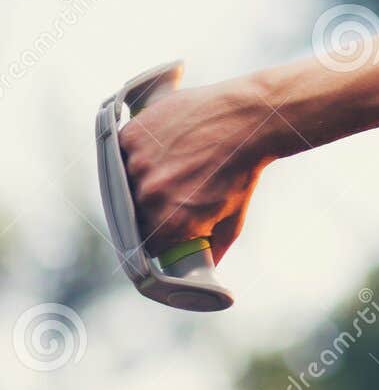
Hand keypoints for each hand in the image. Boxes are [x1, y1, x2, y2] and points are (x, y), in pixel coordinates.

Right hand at [119, 79, 273, 263]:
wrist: (246, 120)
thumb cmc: (242, 169)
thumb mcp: (233, 219)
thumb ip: (214, 249)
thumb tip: (208, 269)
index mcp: (171, 223)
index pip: (147, 245)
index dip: (159, 236)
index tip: (167, 226)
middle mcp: (147, 196)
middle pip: (134, 213)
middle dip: (153, 207)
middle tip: (176, 189)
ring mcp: (135, 165)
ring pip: (124, 182)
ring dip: (143, 178)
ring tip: (173, 163)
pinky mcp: (129, 137)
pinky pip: (121, 153)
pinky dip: (137, 152)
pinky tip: (163, 145)